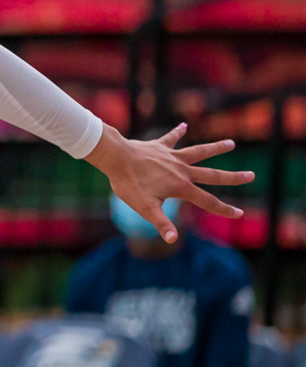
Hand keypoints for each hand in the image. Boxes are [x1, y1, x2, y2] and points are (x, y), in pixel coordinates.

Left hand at [85, 122, 252, 241]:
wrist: (115, 157)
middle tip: (251, 175)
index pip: (208, 201)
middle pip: (213, 175)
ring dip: (215, 148)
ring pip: (199, 152)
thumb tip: (172, 240)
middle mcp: (181, 170)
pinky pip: (171, 138)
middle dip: (233, 177)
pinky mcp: (160, 147)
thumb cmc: (128, 184)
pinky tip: (184, 126)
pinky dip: (178, 133)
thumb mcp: (145, 208)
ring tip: (231, 143)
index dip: (224, 209)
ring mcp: (172, 156)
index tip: (239, 213)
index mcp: (180, 186)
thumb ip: (161, 223)